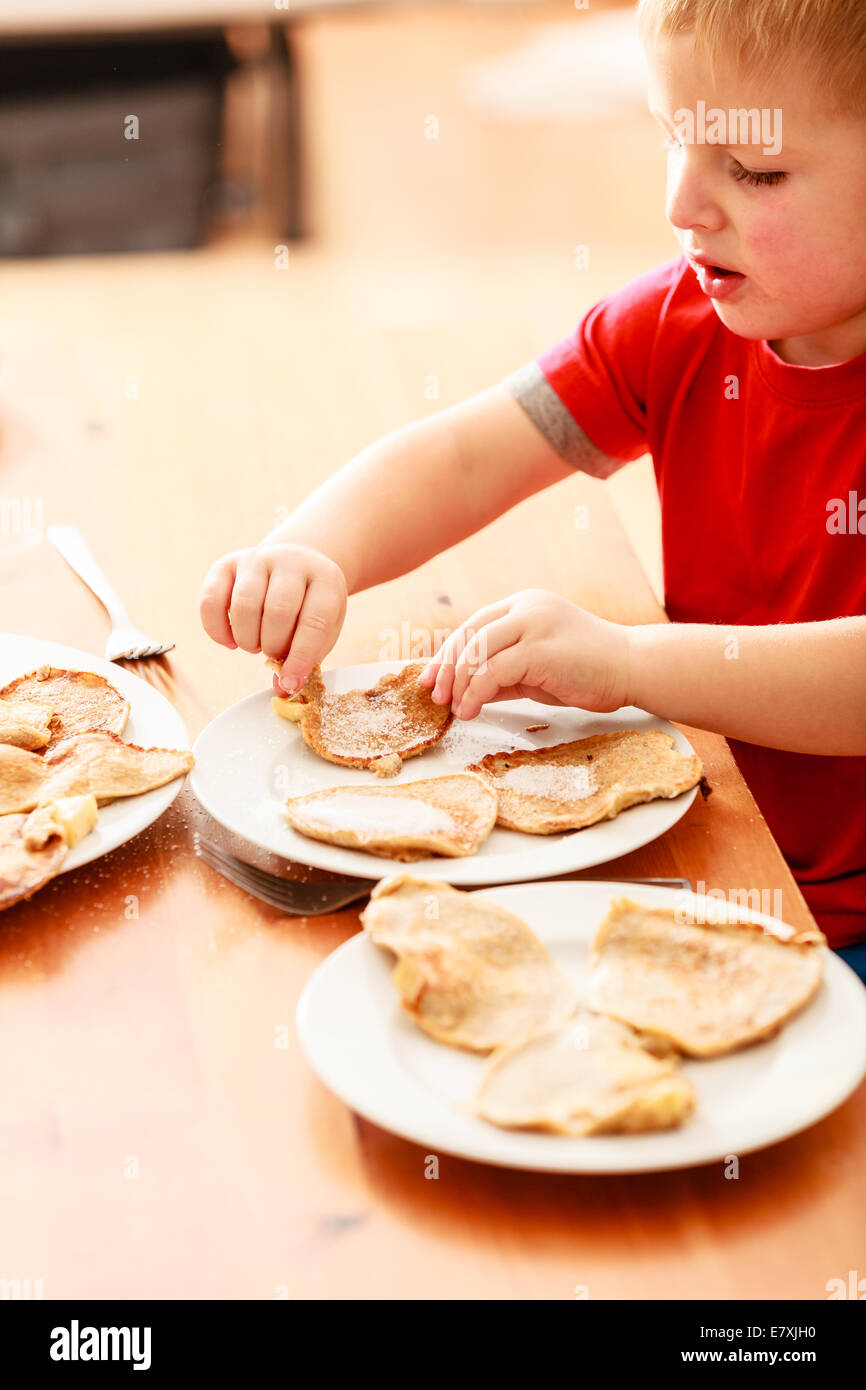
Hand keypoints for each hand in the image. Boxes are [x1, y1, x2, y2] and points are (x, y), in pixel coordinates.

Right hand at [199, 543, 347, 693]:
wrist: (297, 565)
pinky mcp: (227, 563)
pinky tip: (229, 641)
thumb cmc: (310, 606)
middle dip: (273, 645)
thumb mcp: (322, 630)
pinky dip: (216, 629)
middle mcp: (292, 561)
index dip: (301, 658)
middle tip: (273, 652)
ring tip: (255, 645)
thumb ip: (306, 659)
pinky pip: (211, 599)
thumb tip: (282, 689)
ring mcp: (258, 558)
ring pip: (245, 605)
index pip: (315, 622)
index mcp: (326, 579)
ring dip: (247, 639)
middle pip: (278, 612)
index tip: (290, 681)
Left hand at [418, 589, 630, 717]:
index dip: (448, 653)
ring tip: (456, 710)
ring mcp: (534, 623)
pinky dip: (476, 693)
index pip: (473, 625)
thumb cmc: (589, 670)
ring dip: (460, 684)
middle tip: (436, 696)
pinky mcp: (540, 648)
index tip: (432, 679)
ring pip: (476, 651)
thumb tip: (467, 692)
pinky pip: (493, 671)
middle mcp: (526, 607)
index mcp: (524, 605)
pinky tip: (472, 711)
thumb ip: (504, 672)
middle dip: (446, 668)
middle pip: (468, 634)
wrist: (633, 667)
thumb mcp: (536, 668)